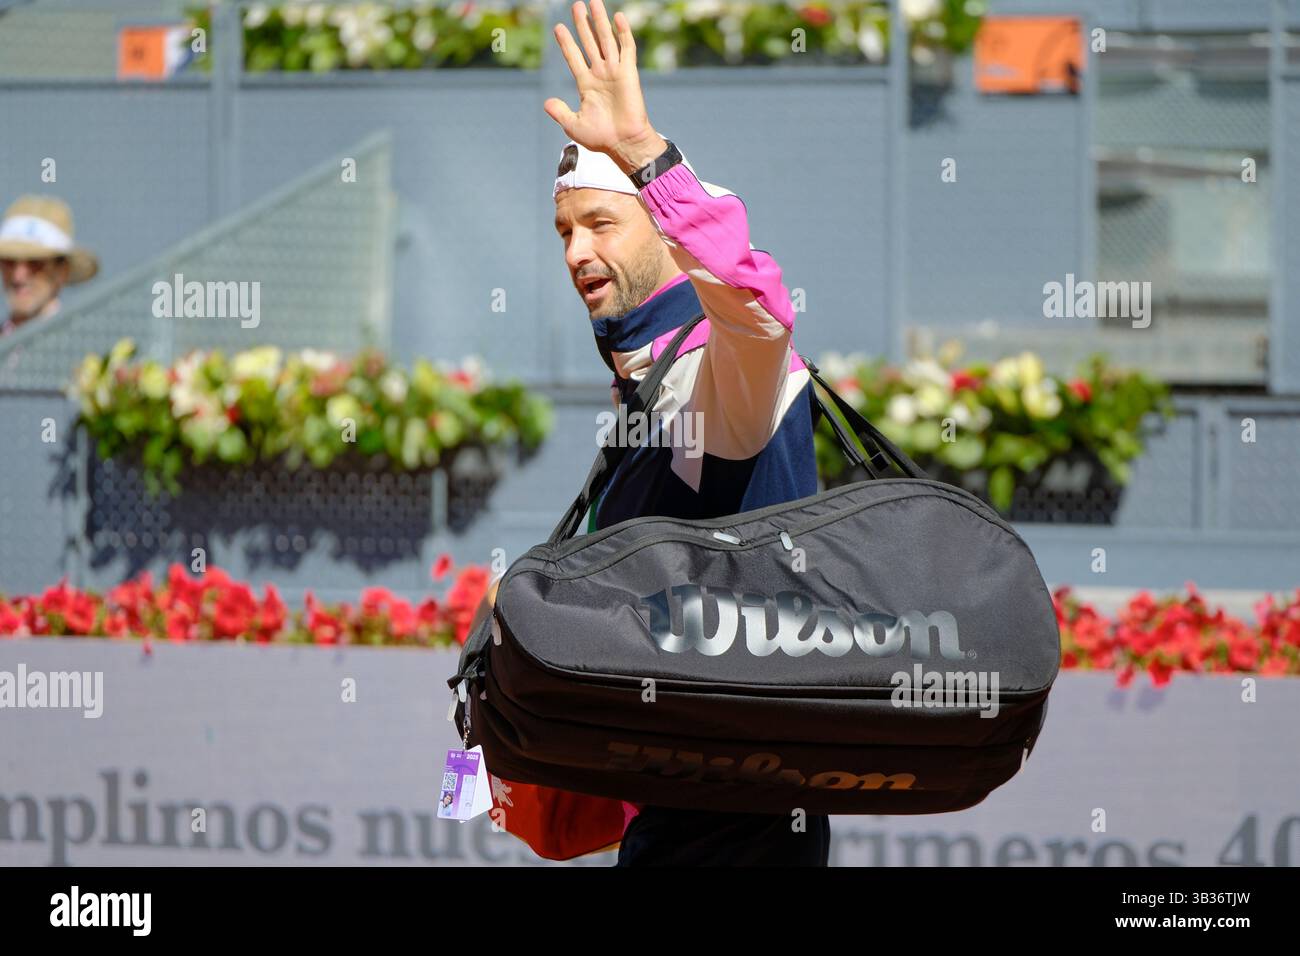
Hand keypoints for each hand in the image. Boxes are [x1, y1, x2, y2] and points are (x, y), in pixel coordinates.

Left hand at [542, 0, 668, 173]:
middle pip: (589, 43)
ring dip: (599, 21)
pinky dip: (622, 32)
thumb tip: (547, 103)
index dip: (566, 43)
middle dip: (582, 24)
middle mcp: (600, 75)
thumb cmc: (602, 138)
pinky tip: (617, 17)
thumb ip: (560, 112)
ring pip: (605, 40)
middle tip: (576, 6)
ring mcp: (614, 72)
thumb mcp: (573, 125)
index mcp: (586, 85)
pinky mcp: (628, 73)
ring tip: (593, 2)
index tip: (559, 27)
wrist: (624, 143)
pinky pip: (626, 48)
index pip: (574, 58)